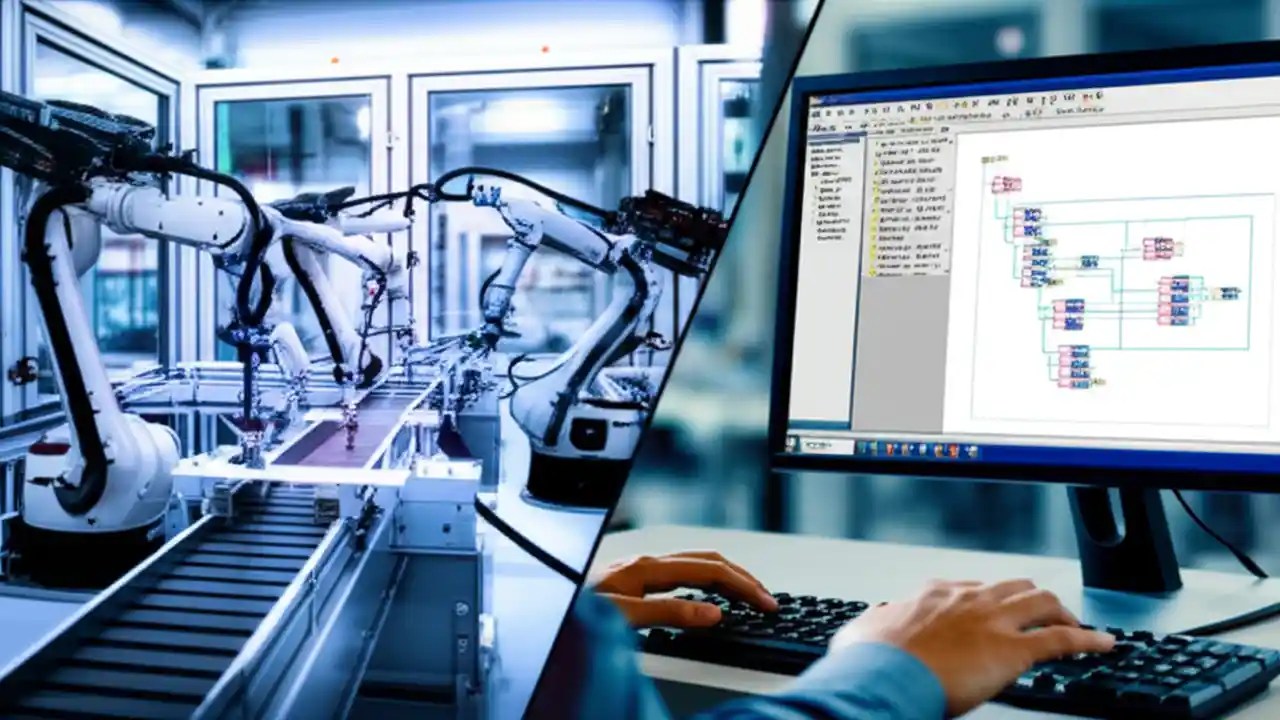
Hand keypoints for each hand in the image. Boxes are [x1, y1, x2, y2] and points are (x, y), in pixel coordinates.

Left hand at [593, 551, 778, 627]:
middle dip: (742, 577)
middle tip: (767, 598)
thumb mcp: (624, 617)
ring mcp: (641, 568)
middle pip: (708, 560)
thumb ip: (670, 614)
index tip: (765, 602)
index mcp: (648, 568)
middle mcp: (647, 563)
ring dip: (727, 576)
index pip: (709, 571)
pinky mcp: (635, 579)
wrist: (548, 608)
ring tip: (748, 594)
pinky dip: (707, 581)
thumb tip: (712, 613)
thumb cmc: (576, 611)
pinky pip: (682, 574)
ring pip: (696, 564)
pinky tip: (710, 596)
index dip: (742, 586)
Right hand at [831, 579, 1114, 716]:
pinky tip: (1104, 644)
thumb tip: (872, 623)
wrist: (883, 675)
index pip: (969, 588)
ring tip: (1075, 624)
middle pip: (1013, 587)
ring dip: (1062, 613)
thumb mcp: (862, 633)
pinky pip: (1062, 639)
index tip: (990, 612)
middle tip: (1043, 613)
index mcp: (933, 595)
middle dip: (1032, 599)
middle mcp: (967, 599)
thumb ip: (875, 625)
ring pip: (1042, 602)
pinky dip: (1088, 640)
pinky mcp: (1012, 650)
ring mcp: (992, 622)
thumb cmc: (870, 661)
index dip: (986, 600)